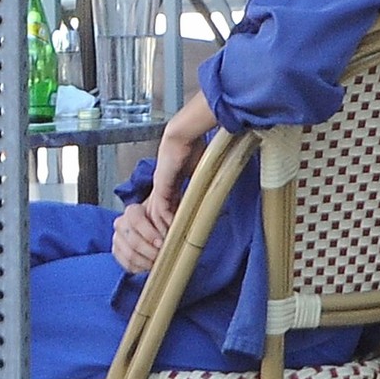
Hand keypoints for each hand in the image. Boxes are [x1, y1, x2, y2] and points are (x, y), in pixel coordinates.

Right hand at [112, 200, 164, 273]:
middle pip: (133, 241)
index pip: (136, 220)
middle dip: (150, 252)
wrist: (151, 227)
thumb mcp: (166, 214)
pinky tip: (151, 266)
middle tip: (164, 256)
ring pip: (130, 255)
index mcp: (132, 211)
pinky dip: (141, 268)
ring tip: (159, 263)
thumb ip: (169, 218)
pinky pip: (127, 264)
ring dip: (147, 262)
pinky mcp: (117, 253)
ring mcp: (117, 239)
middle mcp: (121, 224)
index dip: (149, 233)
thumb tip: (176, 228)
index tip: (162, 243)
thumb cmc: (161, 221)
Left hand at [149, 90, 215, 232]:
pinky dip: (166, 221)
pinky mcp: (161, 185)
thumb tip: (222, 186)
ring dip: (164, 229)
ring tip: (172, 242)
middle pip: (159, 214)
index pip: (171, 207)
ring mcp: (160, 187)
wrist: (185, 133)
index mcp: (171, 183)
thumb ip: (207, 181)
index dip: (176, 220)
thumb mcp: (202, 169)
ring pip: (157, 214)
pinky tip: (173, 230)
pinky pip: (160, 208)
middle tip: (173, 244)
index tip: (183, 233)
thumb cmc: (195, 146)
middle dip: (164, 229)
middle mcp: (163, 187)